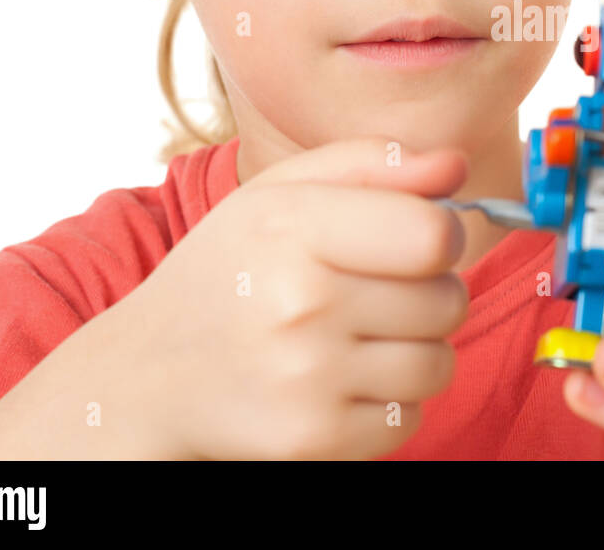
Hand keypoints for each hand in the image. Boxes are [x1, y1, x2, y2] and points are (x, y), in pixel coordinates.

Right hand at [103, 137, 470, 458]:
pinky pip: (409, 419)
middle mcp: (300, 303)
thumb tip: (456, 166)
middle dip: (429, 295)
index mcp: (293, 226)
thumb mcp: (281, 192)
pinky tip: (338, 384)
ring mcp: (306, 378)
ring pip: (438, 365)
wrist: (148, 375)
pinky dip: (387, 405)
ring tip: (357, 339)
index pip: (434, 235)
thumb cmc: (232, 269)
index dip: (442, 236)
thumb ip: (372, 163)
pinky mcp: (312, 439)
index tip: (416, 241)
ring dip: (414, 353)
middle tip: (374, 295)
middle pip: (448, 302)